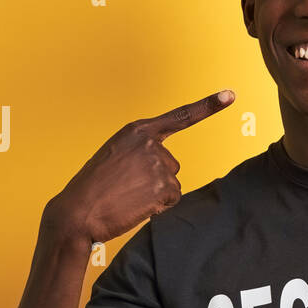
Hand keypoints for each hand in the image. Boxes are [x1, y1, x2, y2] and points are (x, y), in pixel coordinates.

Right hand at [45, 89, 234, 244]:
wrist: (77, 212)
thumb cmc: (91, 188)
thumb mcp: (113, 157)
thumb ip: (138, 152)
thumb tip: (163, 166)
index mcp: (136, 131)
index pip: (180, 116)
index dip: (208, 106)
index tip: (229, 95)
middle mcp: (151, 144)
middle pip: (171, 164)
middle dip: (154, 179)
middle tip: (126, 188)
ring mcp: (158, 164)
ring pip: (172, 183)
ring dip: (155, 195)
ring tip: (127, 197)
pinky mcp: (164, 187)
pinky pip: (172, 199)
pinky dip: (158, 207)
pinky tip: (136, 206)